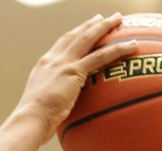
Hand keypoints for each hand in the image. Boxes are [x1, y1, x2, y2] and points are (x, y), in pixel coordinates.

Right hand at [16, 13, 137, 141]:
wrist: (29, 119)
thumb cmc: (34, 121)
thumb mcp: (42, 106)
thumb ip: (53, 101)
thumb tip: (60, 111)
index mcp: (44, 65)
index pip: (62, 44)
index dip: (75, 34)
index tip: (85, 28)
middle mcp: (53, 59)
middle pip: (75, 35)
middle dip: (90, 25)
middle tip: (103, 18)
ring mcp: (63, 63)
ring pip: (89, 38)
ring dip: (105, 27)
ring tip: (119, 20)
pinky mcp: (74, 71)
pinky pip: (101, 57)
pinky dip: (118, 50)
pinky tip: (132, 46)